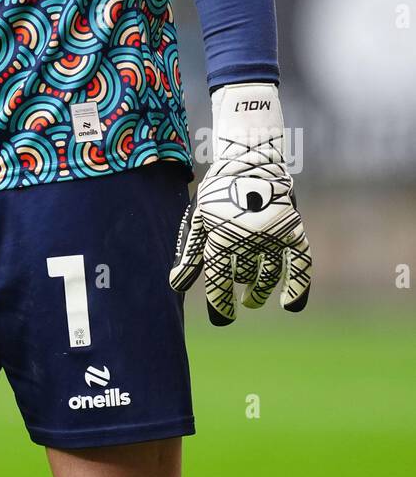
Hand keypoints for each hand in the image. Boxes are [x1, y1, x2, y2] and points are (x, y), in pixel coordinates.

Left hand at [169, 83, 311, 324]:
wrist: (250, 158)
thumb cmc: (218, 190)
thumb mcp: (199, 218)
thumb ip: (190, 253)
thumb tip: (176, 286)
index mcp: (219, 236)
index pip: (218, 281)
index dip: (219, 303)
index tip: (222, 318)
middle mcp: (246, 238)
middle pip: (243, 279)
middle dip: (238, 298)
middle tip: (236, 308)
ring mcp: (272, 234)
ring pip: (268, 275)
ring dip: (260, 292)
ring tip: (253, 300)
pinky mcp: (292, 229)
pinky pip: (301, 264)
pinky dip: (298, 287)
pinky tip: (289, 305)